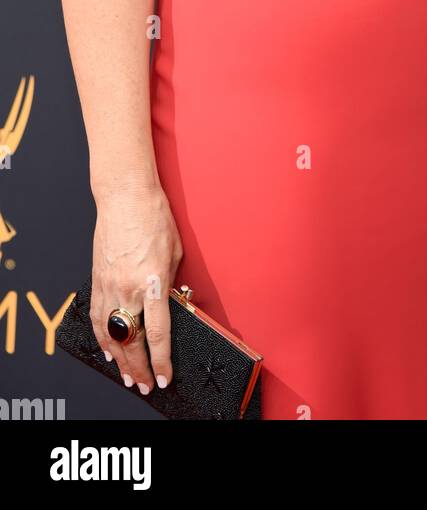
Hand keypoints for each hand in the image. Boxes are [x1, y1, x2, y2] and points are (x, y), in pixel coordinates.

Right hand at [90, 183, 182, 393]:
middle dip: (140, 368)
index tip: (164, 377)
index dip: (161, 360)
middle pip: (132, 341)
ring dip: (120, 360)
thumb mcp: (175, 252)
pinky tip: (108, 350)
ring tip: (128, 377)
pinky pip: (97, 317)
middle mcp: (128, 288)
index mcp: (153, 282)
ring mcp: (109, 286)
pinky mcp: (97, 280)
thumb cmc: (155, 217)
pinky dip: (102, 338)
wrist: (124, 196)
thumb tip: (169, 303)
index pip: (158, 333)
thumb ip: (171, 282)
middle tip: (145, 385)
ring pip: (111, 334)